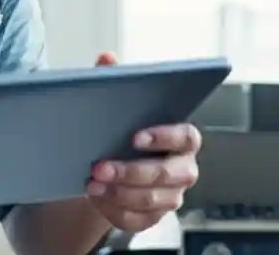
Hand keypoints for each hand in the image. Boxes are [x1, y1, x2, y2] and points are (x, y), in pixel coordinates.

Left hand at [85, 52, 202, 232]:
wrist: (109, 164)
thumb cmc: (121, 131)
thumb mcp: (118, 105)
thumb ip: (115, 80)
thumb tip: (107, 58)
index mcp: (182, 137)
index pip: (185, 136)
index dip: (163, 136)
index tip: (135, 136)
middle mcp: (183, 168)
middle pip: (167, 174)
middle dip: (132, 171)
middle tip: (100, 166)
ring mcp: (171, 195)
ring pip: (153, 200)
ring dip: (120, 192)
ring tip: (92, 182)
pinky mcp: (154, 216)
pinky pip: (139, 220)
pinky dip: (116, 210)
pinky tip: (97, 197)